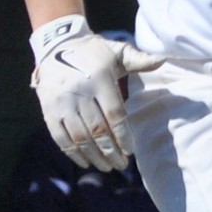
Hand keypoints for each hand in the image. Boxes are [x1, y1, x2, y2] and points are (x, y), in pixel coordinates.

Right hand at [30, 16, 162, 170]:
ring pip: (79, 137)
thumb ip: (139, 59)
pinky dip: (73, 153)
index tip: (130, 151)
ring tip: (107, 166)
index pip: (114, 114)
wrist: (56, 45)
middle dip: (111, 151)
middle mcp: (79, 92)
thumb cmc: (94, 53)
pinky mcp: (48, 110)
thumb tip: (163, 60)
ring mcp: (61, 103)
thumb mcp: (116, 51)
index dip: (123, 136)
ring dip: (94, 156)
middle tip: (121, 165)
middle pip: (98, 130)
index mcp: (99, 78)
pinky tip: (85, 162)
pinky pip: (60, 137)